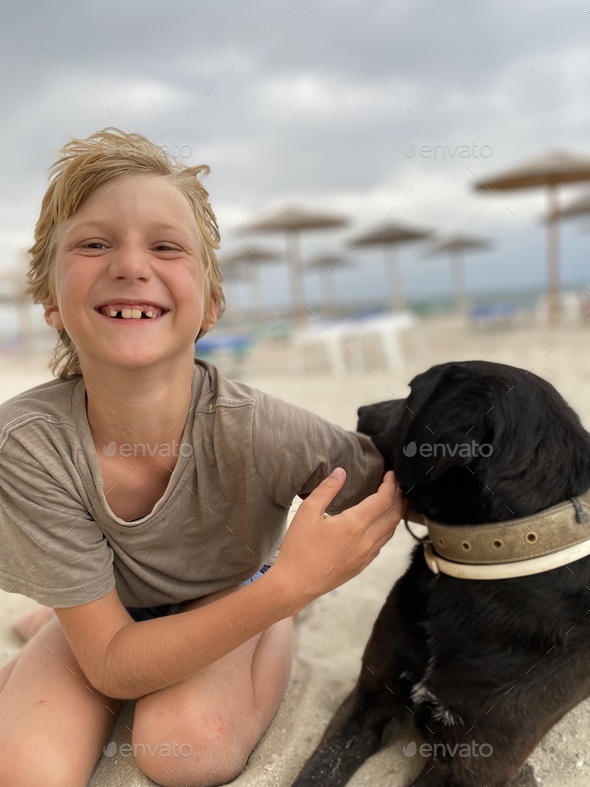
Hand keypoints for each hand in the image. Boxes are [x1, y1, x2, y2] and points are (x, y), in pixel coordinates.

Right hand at [269, 468, 401, 613]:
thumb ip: (327, 489)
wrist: (296, 584)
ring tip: (391, 501)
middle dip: (398, 497)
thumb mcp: (307, 512)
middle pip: (394, 516)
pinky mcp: (362, 565)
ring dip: (395, 513)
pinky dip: (386, 528)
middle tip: (395, 485)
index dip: (390, 485)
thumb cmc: (299, 548)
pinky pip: (382, 543)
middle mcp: (366, 541)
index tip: (390, 474)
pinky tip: (378, 523)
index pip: (383, 501)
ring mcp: (366, 555)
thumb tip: (341, 472)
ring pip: (391, 531)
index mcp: (354, 525)